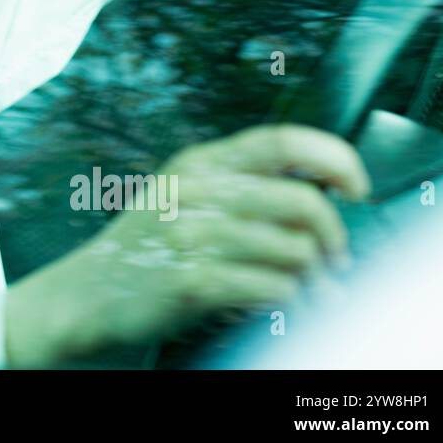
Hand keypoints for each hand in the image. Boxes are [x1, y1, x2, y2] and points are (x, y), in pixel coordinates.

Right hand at [4, 124, 369, 366]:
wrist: (85, 296)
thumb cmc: (146, 248)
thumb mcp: (182, 194)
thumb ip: (238, 183)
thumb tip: (322, 189)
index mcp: (199, 163)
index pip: (281, 140)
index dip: (334, 158)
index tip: (357, 186)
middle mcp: (196, 192)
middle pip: (303, 201)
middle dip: (334, 238)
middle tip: (334, 260)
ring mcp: (192, 237)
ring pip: (296, 251)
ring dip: (312, 279)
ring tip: (306, 291)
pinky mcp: (192, 282)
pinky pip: (274, 288)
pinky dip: (289, 300)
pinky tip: (276, 302)